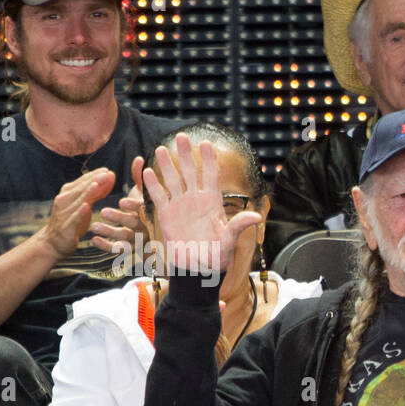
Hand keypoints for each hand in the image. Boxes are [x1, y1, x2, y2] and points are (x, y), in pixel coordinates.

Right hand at [37, 167, 115, 260]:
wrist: (53, 242)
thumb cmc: (72, 221)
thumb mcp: (84, 205)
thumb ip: (95, 193)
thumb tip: (107, 178)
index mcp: (69, 193)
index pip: (84, 182)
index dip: (95, 175)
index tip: (108, 170)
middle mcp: (65, 199)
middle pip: (82, 188)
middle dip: (95, 180)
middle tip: (107, 173)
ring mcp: (64, 212)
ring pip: (78, 201)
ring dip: (88, 192)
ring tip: (97, 184)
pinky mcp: (66, 226)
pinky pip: (74, 218)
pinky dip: (80, 212)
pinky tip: (86, 207)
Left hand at [91, 154, 147, 257]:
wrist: (157, 237)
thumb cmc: (148, 209)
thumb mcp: (145, 194)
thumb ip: (140, 177)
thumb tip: (138, 159)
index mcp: (153, 211)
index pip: (146, 209)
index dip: (134, 206)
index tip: (122, 202)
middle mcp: (149, 226)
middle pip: (135, 223)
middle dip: (119, 217)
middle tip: (103, 212)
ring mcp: (141, 239)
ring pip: (126, 237)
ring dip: (110, 231)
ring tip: (94, 226)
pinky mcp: (132, 249)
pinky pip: (119, 249)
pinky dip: (106, 245)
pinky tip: (94, 240)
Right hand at [142, 133, 259, 275]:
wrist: (198, 269)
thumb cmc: (217, 256)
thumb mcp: (229, 241)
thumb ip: (238, 226)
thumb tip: (257, 216)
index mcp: (212, 203)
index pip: (210, 176)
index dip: (208, 160)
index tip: (206, 143)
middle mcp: (196, 200)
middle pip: (190, 172)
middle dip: (185, 155)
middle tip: (181, 136)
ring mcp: (180, 206)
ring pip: (173, 180)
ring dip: (166, 165)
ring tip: (159, 148)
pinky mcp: (166, 214)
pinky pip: (159, 196)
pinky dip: (153, 185)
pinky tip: (147, 171)